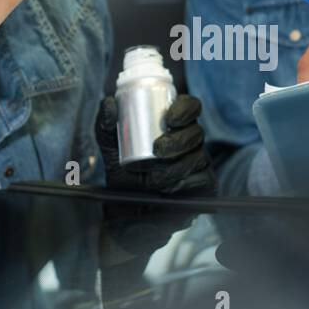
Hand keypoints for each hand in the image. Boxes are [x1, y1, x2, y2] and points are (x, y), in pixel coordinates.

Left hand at [95, 93, 215, 196]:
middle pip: (196, 132)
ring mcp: (199, 161)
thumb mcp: (110, 146)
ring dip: (176, 167)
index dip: (185, 108)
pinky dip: (184, 185)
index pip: (191, 107)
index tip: (170, 118)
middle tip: (158, 150)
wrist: (128, 204)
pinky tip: (169, 189)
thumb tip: (110, 104)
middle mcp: (190, 140)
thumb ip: (105, 123)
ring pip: (198, 158)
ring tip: (154, 177)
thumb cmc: (123, 169)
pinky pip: (202, 180)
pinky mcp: (204, 183)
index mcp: (175, 123)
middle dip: (178, 141)